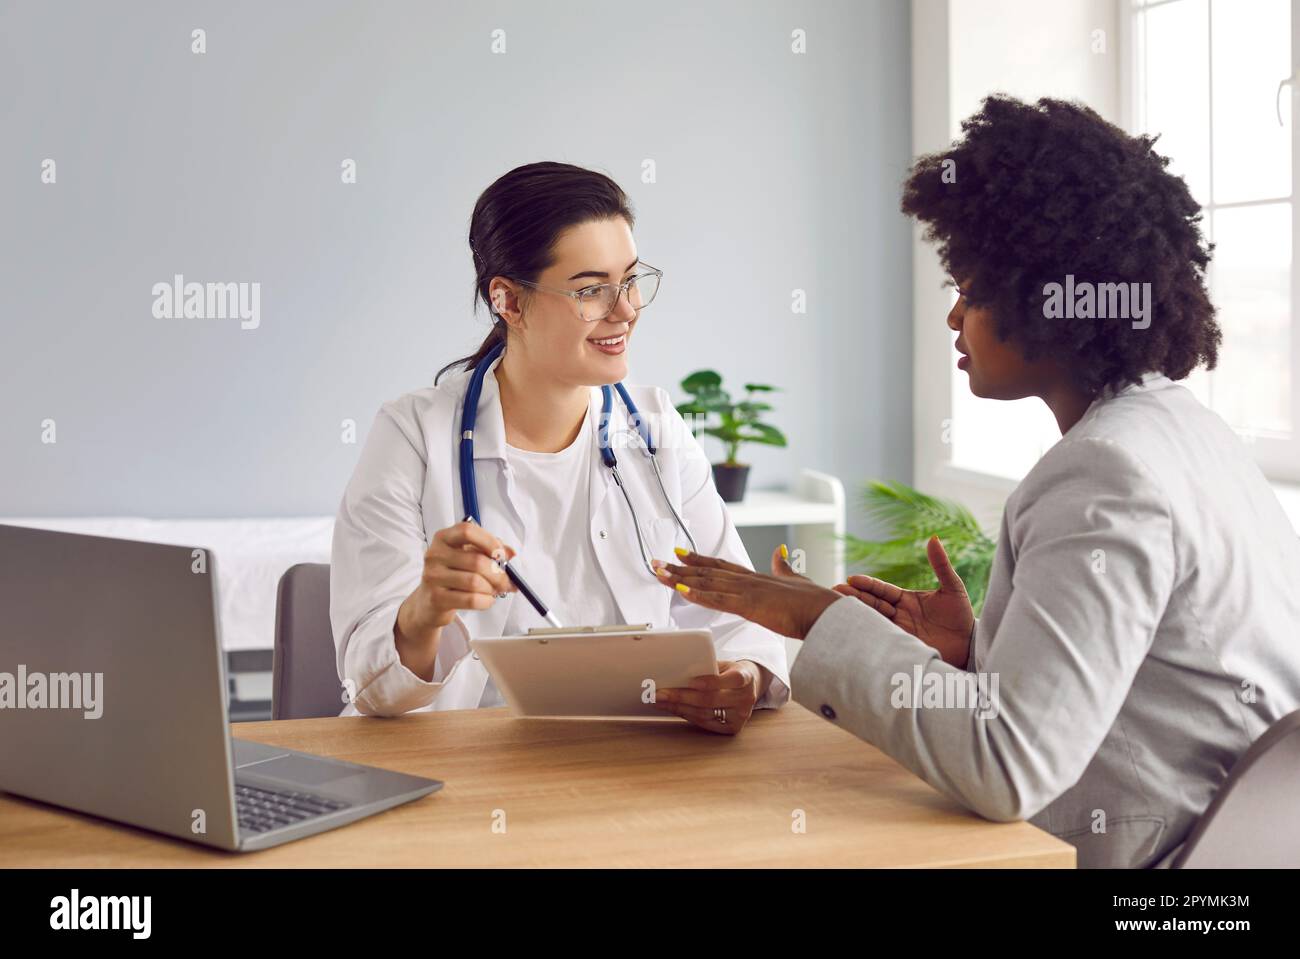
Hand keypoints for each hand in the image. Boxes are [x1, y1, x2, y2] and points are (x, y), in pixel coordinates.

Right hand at [397, 520, 516, 654]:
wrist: (429, 602)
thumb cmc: (453, 575)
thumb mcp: (468, 556)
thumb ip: (490, 550)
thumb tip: (511, 553)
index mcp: (444, 538)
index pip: (467, 531)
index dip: (489, 541)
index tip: (501, 555)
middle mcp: (435, 554)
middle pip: (477, 561)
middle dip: (498, 574)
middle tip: (506, 582)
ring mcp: (433, 576)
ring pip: (475, 582)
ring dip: (492, 589)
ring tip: (493, 591)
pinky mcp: (436, 598)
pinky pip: (471, 600)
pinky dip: (485, 601)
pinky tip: (486, 600)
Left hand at [651, 545, 841, 639]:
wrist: (826, 611)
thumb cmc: (814, 602)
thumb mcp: (797, 581)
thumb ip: (785, 567)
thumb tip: (779, 553)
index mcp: (757, 577)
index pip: (722, 565)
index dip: (699, 559)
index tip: (680, 553)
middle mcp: (748, 580)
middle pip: (707, 571)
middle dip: (680, 567)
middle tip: (656, 561)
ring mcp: (748, 591)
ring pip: (707, 581)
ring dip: (680, 578)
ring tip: (659, 572)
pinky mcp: (750, 605)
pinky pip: (718, 600)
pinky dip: (698, 594)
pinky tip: (681, 590)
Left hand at [653, 660, 766, 734]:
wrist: (747, 687)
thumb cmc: (729, 673)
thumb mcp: (724, 665)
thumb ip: (707, 667)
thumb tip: (675, 670)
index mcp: (746, 677)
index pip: (732, 679)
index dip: (712, 681)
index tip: (691, 681)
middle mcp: (746, 698)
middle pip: (712, 699)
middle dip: (682, 696)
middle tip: (661, 693)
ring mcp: (740, 715)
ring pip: (705, 713)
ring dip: (679, 707)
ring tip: (661, 701)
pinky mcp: (732, 728)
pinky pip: (705, 723)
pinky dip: (687, 715)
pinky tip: (673, 709)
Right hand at [833, 535, 973, 666]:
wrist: (970, 646)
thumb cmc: (962, 616)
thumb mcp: (952, 587)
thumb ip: (941, 564)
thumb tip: (933, 538)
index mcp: (906, 599)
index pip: (882, 589)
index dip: (868, 585)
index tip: (853, 579)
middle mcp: (898, 614)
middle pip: (872, 603)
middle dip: (854, 597)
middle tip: (836, 591)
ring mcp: (898, 631)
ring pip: (873, 620)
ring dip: (857, 613)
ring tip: (838, 608)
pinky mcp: (901, 646)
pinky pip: (883, 639)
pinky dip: (869, 633)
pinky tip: (857, 629)